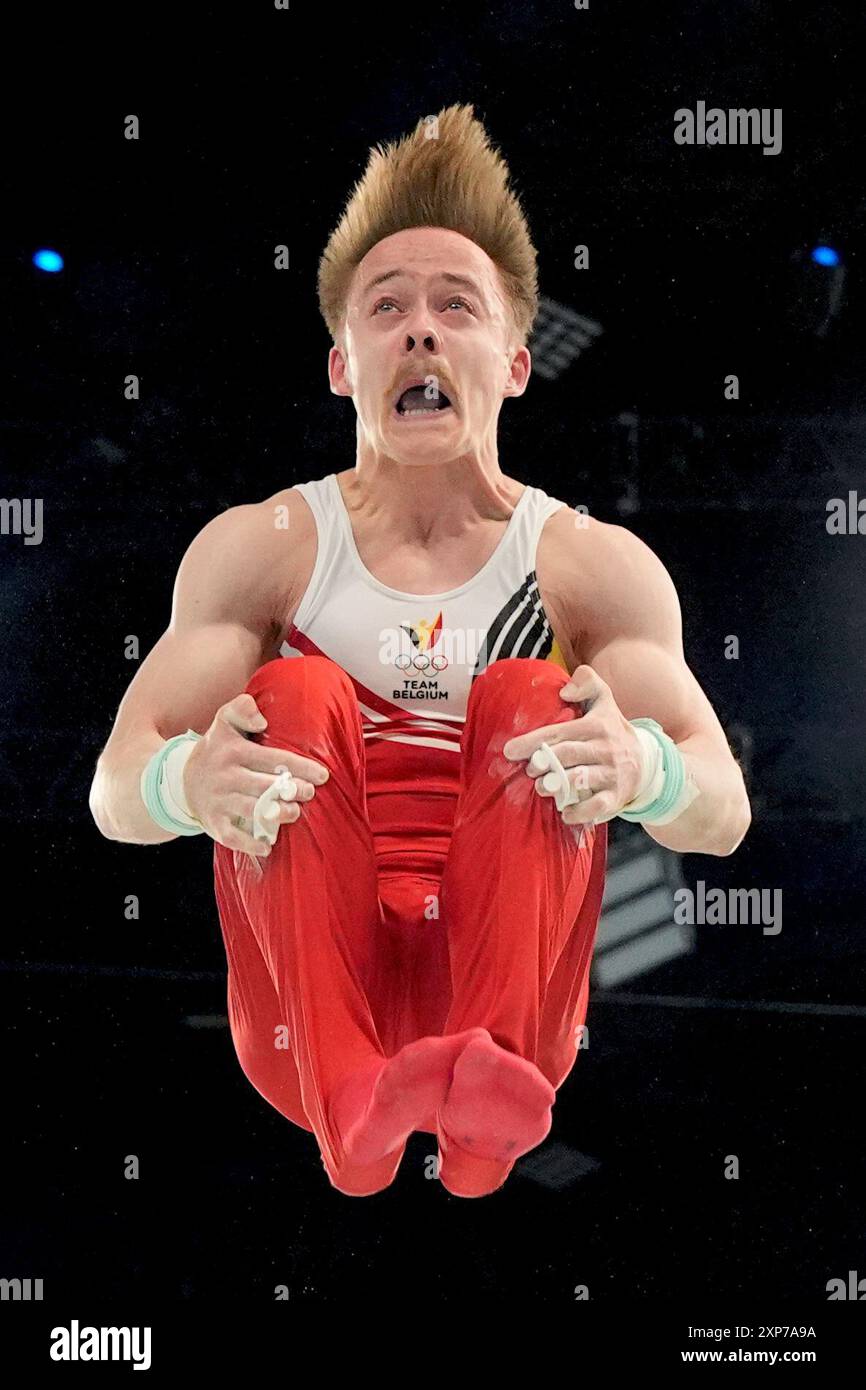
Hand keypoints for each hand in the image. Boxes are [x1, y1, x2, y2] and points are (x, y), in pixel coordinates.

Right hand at [183, 692, 329, 856]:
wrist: (180, 779)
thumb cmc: (216, 749)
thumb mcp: (223, 721)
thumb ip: (242, 708)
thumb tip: (262, 719)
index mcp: (233, 751)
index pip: (271, 758)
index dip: (299, 767)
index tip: (321, 775)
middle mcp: (225, 777)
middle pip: (264, 786)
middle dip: (291, 791)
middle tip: (309, 793)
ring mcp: (218, 801)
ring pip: (251, 810)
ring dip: (276, 815)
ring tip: (294, 813)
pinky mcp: (213, 822)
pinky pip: (231, 836)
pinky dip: (249, 844)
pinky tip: (267, 847)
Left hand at [502, 665, 643, 824]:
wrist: (646, 761)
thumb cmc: (612, 729)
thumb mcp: (604, 699)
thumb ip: (587, 681)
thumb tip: (564, 690)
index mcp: (597, 725)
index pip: (560, 731)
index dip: (532, 741)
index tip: (509, 750)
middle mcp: (605, 748)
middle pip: (566, 755)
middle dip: (542, 763)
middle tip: (529, 769)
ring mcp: (611, 773)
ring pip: (579, 779)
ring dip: (555, 785)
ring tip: (541, 787)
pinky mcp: (616, 796)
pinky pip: (596, 806)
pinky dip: (578, 812)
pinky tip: (565, 812)